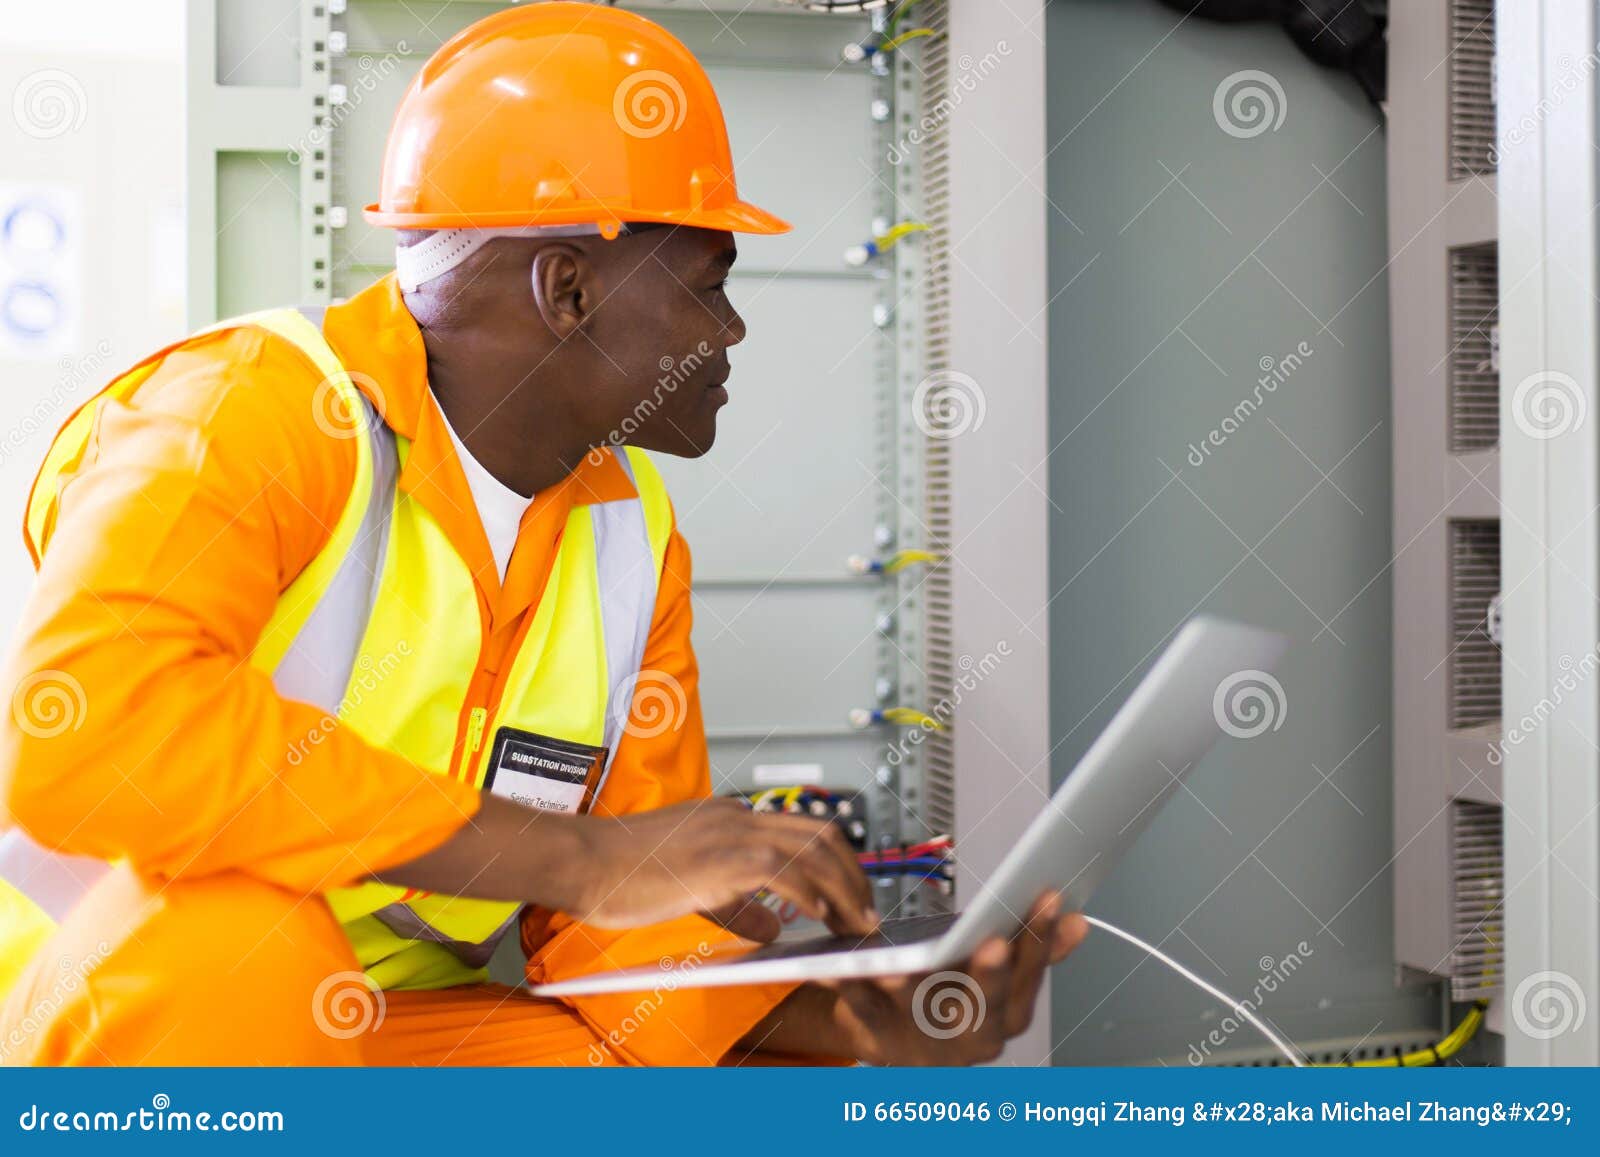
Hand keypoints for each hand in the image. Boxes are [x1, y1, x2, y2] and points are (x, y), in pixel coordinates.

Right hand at [573, 797, 878, 936]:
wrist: (582, 860)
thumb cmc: (620, 873)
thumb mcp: (691, 887)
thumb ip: (737, 903)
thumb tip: (772, 926)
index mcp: (730, 817)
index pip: (802, 828)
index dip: (837, 861)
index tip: (852, 892)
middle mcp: (738, 817)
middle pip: (823, 831)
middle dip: (856, 873)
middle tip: (868, 911)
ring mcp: (730, 833)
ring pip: (813, 847)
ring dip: (845, 887)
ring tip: (858, 921)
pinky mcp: (720, 857)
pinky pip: (783, 869)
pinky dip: (810, 892)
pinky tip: (823, 915)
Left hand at [823, 891, 1087, 1064]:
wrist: (890, 1034)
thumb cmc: (951, 992)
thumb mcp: (995, 970)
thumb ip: (1036, 948)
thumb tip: (1078, 921)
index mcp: (1007, 1017)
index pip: (1028, 978)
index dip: (1040, 941)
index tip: (1048, 898)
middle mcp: (973, 1039)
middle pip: (985, 1007)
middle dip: (991, 975)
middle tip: (993, 944)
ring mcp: (927, 1044)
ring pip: (922, 1013)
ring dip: (913, 988)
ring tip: (903, 965)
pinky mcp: (880, 1040)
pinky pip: (863, 1011)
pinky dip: (849, 988)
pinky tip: (836, 966)